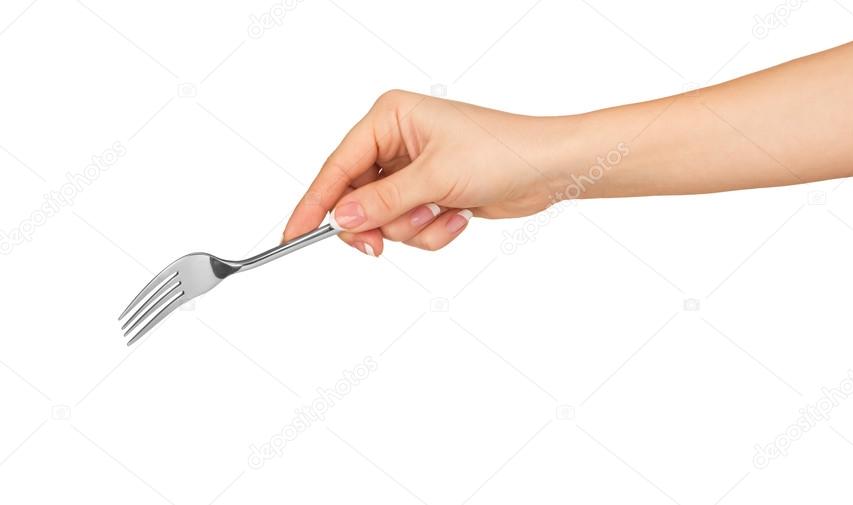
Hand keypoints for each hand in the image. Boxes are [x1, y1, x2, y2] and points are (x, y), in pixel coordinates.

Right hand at [283, 90, 577, 254]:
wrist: (548, 169)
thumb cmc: (501, 153)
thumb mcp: (434, 178)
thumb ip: (382, 202)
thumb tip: (341, 219)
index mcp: (390, 118)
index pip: (338, 166)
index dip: (315, 204)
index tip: (294, 235)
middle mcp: (396, 142)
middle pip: (357, 199)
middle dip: (380, 223)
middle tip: (379, 247)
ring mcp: (413, 171)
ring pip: (385, 220)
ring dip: (414, 227)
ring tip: (444, 210)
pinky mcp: (429, 195)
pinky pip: (411, 229)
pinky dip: (433, 231)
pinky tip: (459, 215)